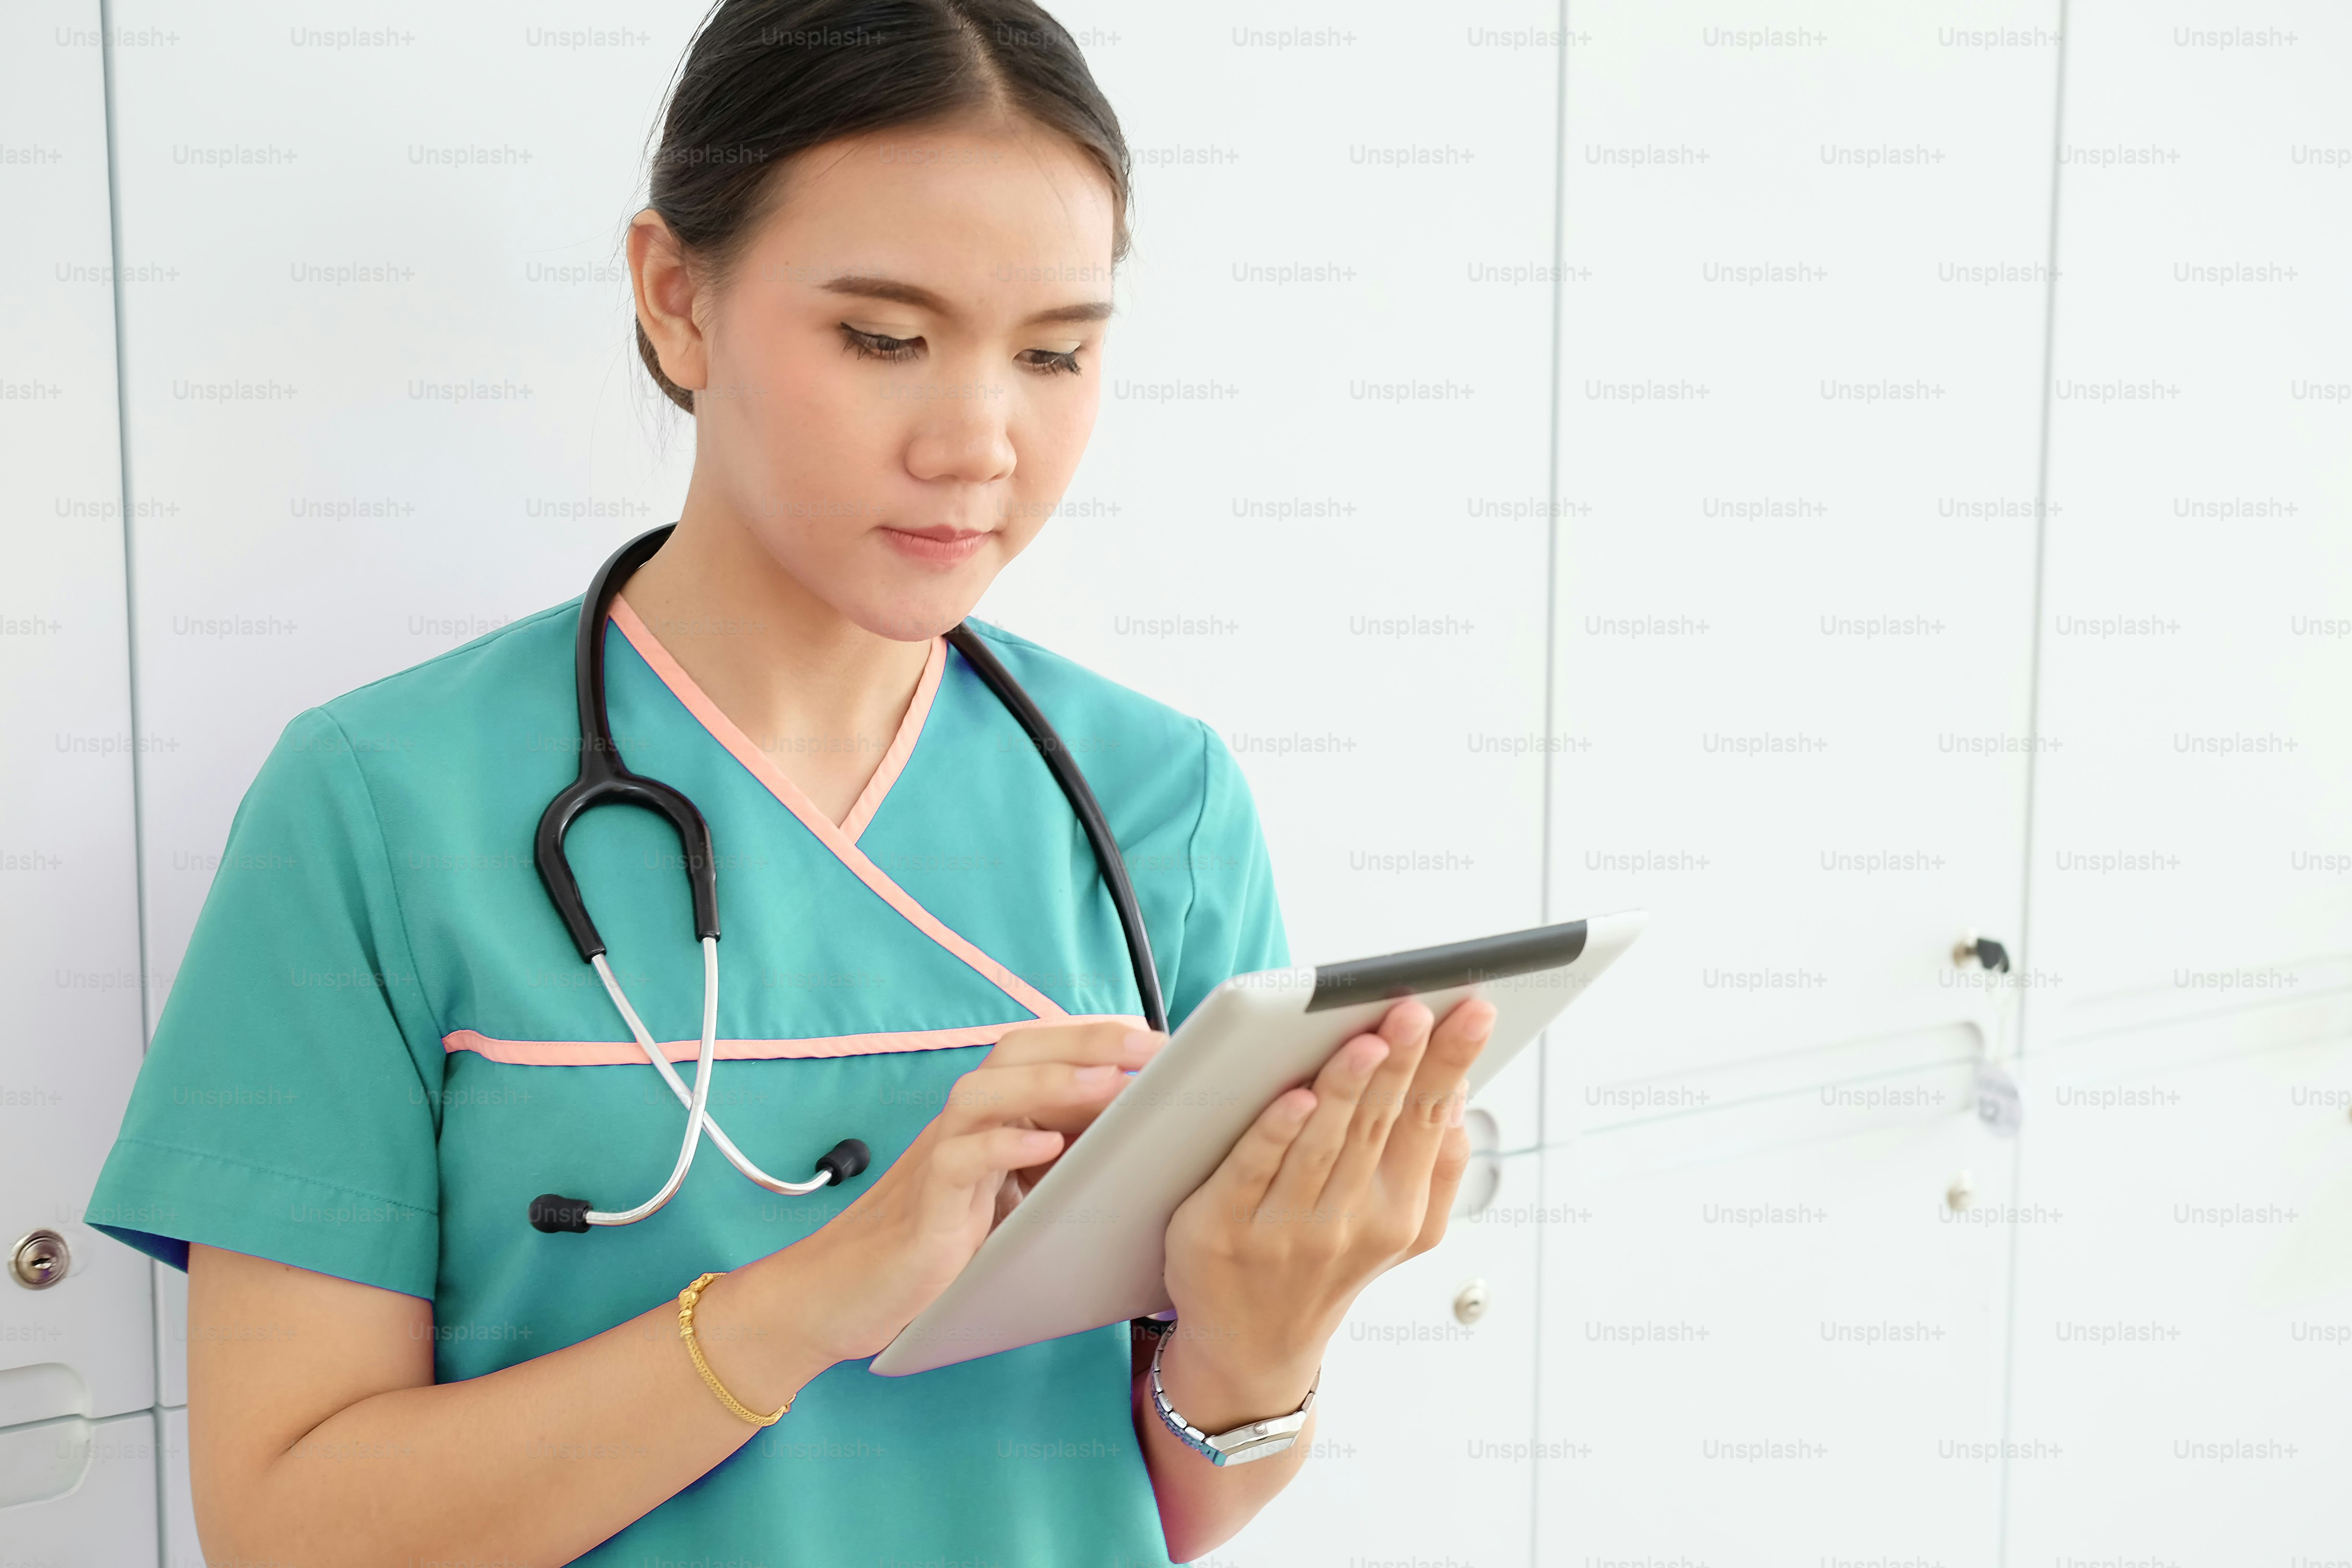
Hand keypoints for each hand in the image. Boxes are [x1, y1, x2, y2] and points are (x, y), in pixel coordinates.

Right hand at [783, 1019, 1161, 1363]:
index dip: (1093, 1036)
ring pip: (985, 1094)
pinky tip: (1045, 1146)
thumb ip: (1057, 1173)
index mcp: (987, 1121)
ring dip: (1048, 1082)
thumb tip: (1139, 1158)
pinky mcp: (923, 1208)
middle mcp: (962, 1126)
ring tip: (1108, 1085)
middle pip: (1016, 1053)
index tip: (1154, 1037)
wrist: (843, 1297)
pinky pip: (957, 1160)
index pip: (1039, 1052)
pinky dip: (1001, 1146)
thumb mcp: (1012, 1204)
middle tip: (1150, 1046)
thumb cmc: (938, 1251)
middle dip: (1085, 1041)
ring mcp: (938, 1161)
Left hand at [1156, 996, 1494, 1426]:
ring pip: (1322, 1144)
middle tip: (1416, 1008)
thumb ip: (1437, 1167)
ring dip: (1346, 1089)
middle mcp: (1348, 1223)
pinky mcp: (1221, 1232)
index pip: (1429, 1121)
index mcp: (1398, 1212)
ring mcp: (1284, 1231)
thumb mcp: (1402, 1229)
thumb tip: (1460, 1094)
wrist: (1253, 1347)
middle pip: (1378, 1123)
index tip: (1471, 1012)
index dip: (1450, 1063)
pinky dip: (1275, 1134)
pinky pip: (1251, 1173)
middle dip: (1402, 1061)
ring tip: (1369, 1041)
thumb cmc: (1325, 1264)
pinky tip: (1293, 1097)